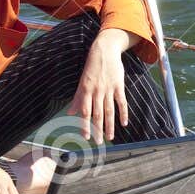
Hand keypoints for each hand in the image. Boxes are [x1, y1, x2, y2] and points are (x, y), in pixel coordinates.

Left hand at [68, 28, 131, 142]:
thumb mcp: (82, 82)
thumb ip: (77, 98)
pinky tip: (124, 123)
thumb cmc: (91, 67)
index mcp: (86, 90)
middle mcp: (97, 91)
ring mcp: (108, 89)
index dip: (85, 125)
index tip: (86, 137)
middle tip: (99, 142)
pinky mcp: (118, 85)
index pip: (85, 112)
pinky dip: (123, 113)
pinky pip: (121, 102)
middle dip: (98, 129)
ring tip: (110, 137)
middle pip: (98, 114)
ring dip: (110, 125)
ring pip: (109, 110)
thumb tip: (70, 112)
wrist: (104, 51)